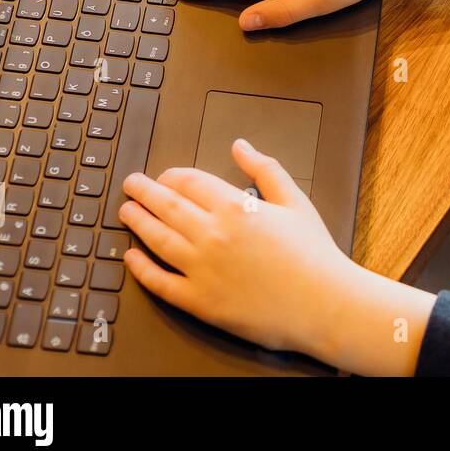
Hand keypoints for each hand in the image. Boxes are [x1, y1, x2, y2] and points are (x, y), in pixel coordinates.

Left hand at [119, 139, 351, 355]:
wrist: (324, 303)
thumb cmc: (313, 254)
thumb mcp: (295, 201)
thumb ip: (265, 169)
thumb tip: (241, 146)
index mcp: (235, 208)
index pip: (189, 182)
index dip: (172, 175)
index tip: (164, 176)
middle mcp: (212, 235)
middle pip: (165, 205)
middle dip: (143, 191)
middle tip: (131, 185)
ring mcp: (202, 269)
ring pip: (155, 239)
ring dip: (136, 222)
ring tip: (126, 211)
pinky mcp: (199, 301)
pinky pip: (159, 282)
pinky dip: (140, 268)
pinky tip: (131, 257)